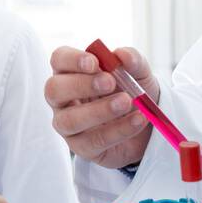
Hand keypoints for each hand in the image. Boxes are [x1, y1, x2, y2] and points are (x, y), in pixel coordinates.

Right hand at [45, 44, 156, 168]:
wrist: (147, 127)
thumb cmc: (132, 92)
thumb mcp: (139, 73)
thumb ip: (133, 60)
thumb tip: (122, 55)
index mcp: (71, 72)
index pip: (59, 60)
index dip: (71, 59)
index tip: (95, 62)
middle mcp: (62, 98)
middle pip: (54, 89)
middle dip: (80, 85)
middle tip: (110, 82)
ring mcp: (68, 124)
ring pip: (68, 120)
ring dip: (98, 110)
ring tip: (126, 102)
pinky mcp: (81, 147)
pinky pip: (93, 141)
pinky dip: (119, 130)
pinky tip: (137, 120)